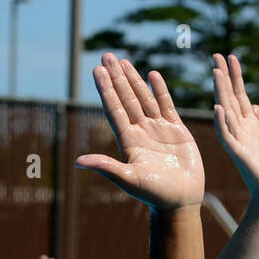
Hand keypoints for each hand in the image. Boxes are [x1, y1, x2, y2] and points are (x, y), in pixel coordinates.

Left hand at [75, 53, 203, 210]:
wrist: (180, 202)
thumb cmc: (154, 194)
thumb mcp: (128, 179)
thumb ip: (106, 167)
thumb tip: (78, 161)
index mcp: (128, 141)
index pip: (114, 109)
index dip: (106, 90)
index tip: (97, 71)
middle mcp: (141, 132)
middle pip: (126, 98)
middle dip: (116, 77)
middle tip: (107, 56)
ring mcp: (158, 130)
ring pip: (144, 98)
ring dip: (133, 80)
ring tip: (124, 61)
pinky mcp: (177, 132)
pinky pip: (167, 105)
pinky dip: (159, 90)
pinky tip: (152, 75)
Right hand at [212, 54, 258, 207]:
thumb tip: (255, 105)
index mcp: (251, 127)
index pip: (240, 96)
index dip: (235, 77)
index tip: (230, 57)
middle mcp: (242, 131)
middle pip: (230, 98)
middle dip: (224, 77)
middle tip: (216, 55)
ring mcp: (239, 141)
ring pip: (226, 112)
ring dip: (221, 93)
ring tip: (216, 73)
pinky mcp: (239, 155)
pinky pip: (227, 137)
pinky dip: (222, 123)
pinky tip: (218, 109)